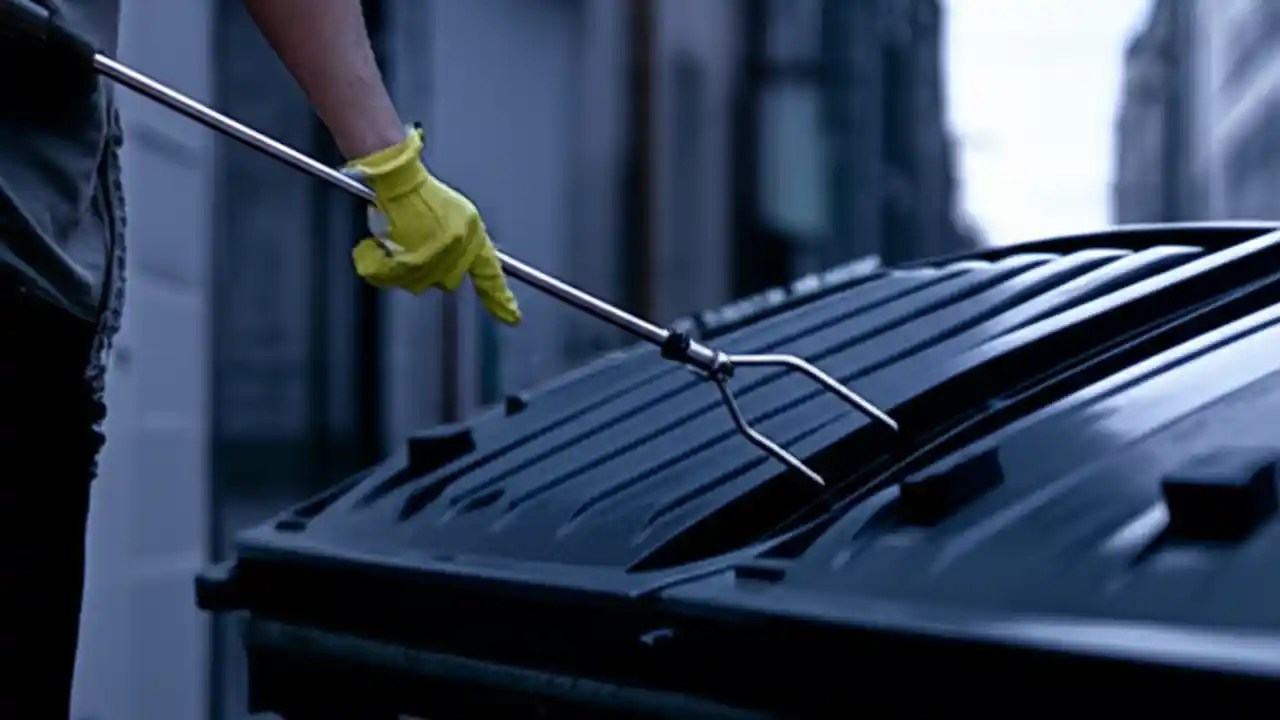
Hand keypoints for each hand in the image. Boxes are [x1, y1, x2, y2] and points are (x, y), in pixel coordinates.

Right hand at [345, 125, 520, 324]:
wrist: (400, 177)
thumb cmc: (421, 193)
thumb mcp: (456, 215)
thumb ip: (462, 243)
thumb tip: (455, 271)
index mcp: (474, 235)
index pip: (489, 271)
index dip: (499, 297)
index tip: (513, 318)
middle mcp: (462, 246)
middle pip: (448, 281)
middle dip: (429, 270)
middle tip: (411, 247)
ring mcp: (440, 252)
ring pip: (420, 283)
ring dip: (400, 268)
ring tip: (387, 243)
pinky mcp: (416, 256)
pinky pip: (396, 277)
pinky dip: (378, 266)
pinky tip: (370, 249)